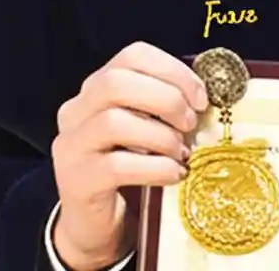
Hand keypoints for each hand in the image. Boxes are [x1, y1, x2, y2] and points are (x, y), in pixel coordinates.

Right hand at [50, 42, 209, 270]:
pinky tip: (174, 175)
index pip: (132, 56)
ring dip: (161, 136)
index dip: (173, 70)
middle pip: (116, 83)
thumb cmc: (127, 166)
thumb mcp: (144, 128)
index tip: (201, 97)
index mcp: (96, 88)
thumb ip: (162, 107)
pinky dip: (156, 168)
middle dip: (165, 99)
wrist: (92, 221)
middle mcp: (76, 110)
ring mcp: (72, 145)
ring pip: (114, 122)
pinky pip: (118, 166)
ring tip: (182, 153)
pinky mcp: (77, 180)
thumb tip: (205, 96)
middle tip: (190, 124)